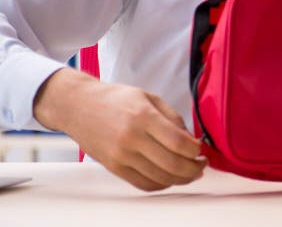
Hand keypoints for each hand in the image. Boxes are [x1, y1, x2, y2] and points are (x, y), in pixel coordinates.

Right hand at [34, 68, 206, 190]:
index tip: (202, 149)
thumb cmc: (116, 99)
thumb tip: (191, 140)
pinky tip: (171, 177)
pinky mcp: (114, 168)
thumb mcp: (149, 97)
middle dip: (193, 168)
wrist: (79, 106)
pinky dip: (162, 184)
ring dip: (181, 179)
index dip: (196, 150)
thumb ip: (172, 118)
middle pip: (172, 164)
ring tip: (191, 172)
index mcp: (143, 116)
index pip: (178, 142)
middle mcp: (132, 139)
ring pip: (159, 178)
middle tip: (202, 165)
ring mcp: (121, 156)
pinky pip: (143, 184)